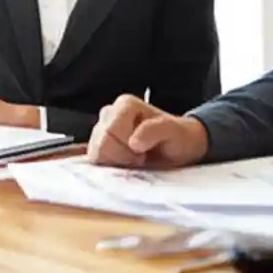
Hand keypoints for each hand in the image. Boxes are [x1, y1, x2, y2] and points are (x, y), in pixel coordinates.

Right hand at [85, 95, 207, 168]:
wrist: (179, 148)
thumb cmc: (177, 137)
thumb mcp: (173, 132)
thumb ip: (155, 131)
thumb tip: (133, 142)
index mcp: (125, 105)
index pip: (110, 131)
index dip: (125, 149)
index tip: (143, 154)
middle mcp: (109, 114)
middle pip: (100, 143)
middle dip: (120, 158)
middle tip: (139, 159)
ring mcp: (101, 130)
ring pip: (95, 153)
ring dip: (115, 163)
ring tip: (134, 161)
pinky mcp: (98, 146)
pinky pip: (94, 160)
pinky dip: (109, 168)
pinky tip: (125, 166)